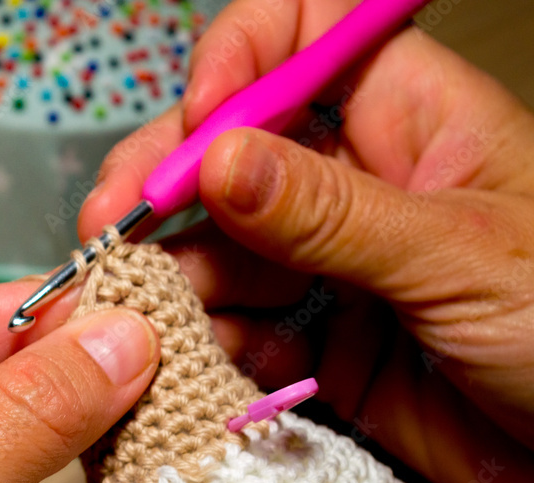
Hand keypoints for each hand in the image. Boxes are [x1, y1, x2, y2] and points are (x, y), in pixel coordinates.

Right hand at [79, 0, 533, 482]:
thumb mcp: (458, 256)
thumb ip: (332, 214)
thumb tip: (218, 161)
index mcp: (413, 120)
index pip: (305, 36)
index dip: (243, 54)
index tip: (202, 116)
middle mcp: (359, 183)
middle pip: (234, 143)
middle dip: (166, 175)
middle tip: (113, 223)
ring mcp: (331, 265)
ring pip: (223, 243)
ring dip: (174, 270)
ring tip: (139, 303)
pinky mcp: (316, 342)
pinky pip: (238, 326)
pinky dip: (207, 340)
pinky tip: (194, 357)